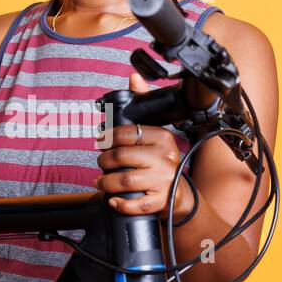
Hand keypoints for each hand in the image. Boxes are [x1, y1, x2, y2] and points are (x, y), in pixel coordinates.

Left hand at [95, 72, 197, 218]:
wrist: (180, 194)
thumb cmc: (162, 161)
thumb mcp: (155, 132)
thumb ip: (143, 103)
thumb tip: (134, 77)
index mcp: (162, 137)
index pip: (127, 134)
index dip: (107, 139)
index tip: (101, 143)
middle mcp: (165, 157)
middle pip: (122, 157)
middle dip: (104, 161)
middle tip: (101, 164)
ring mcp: (164, 180)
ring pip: (125, 180)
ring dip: (106, 182)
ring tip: (102, 182)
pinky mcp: (161, 200)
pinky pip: (136, 204)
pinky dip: (120, 204)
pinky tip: (114, 199)